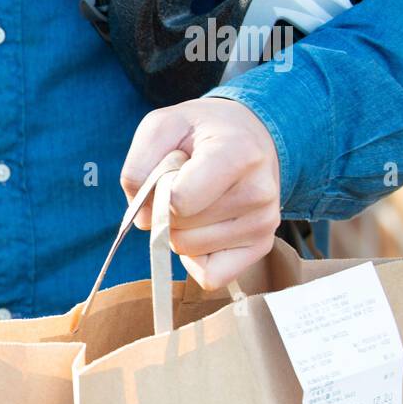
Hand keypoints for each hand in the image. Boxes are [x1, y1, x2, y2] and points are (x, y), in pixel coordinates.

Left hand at [120, 98, 280, 290]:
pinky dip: (195, 258)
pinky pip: (211, 276)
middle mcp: (259, 192)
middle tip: (185, 183)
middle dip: (167, 211)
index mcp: (237, 154)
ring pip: (190, 251)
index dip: (160, 192)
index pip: (180, 202)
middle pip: (180, 230)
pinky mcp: (262, 246)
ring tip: (198, 198)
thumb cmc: (199, 131)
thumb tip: (144, 220)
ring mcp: (264, 223)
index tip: (171, 170)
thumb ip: (137, 168)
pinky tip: (202, 226)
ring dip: (180, 230)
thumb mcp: (159, 127)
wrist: (248, 134)